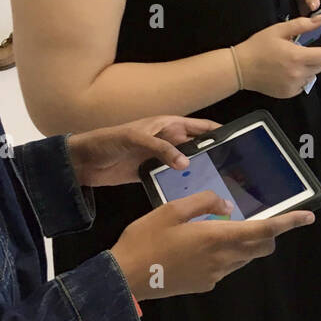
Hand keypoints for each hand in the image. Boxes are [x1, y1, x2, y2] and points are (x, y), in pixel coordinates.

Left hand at [67, 116, 220, 187]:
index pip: (200, 127)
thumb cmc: (108, 140)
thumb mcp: (135, 138)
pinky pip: (172, 180)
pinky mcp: (151, 175)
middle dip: (214, 156)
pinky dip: (181, 185)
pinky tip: (193, 195)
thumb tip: (186, 164)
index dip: (218, 132)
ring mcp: (160, 158)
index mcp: (168, 125)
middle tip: (233, 170)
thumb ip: (161, 148)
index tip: (238, 142)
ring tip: (218, 185)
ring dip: (198, 173)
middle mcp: (168, 141)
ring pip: (186, 165)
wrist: (82, 161)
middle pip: (197, 148)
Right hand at [112, 194, 315, 300]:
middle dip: (267, 234)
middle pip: (260, 247)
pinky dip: (227, 254)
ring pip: (244, 258)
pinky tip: (203, 246)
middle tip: (256, 218)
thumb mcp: (171, 210)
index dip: (288, 223)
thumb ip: (204, 204)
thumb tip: (227, 207)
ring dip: (245, 244)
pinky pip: (227, 267)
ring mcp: (215, 275)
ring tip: (222, 228)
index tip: (308, 217)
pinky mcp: (204, 285)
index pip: (264, 231)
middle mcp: (223, 259)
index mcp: (218, 237)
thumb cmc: (146, 239)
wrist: (125, 279)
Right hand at [234, 18, 320, 97]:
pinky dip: (301, 77)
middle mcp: (299, 74)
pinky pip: (303, 84)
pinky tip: (288, 70)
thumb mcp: (279, 30)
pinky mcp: (289, 93)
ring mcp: (294, 86)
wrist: (241, 68)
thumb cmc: (259, 46)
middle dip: (319, 57)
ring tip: (295, 60)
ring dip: (310, 68)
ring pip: (313, 75)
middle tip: (307, 50)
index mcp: (298, 57)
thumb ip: (303, 25)